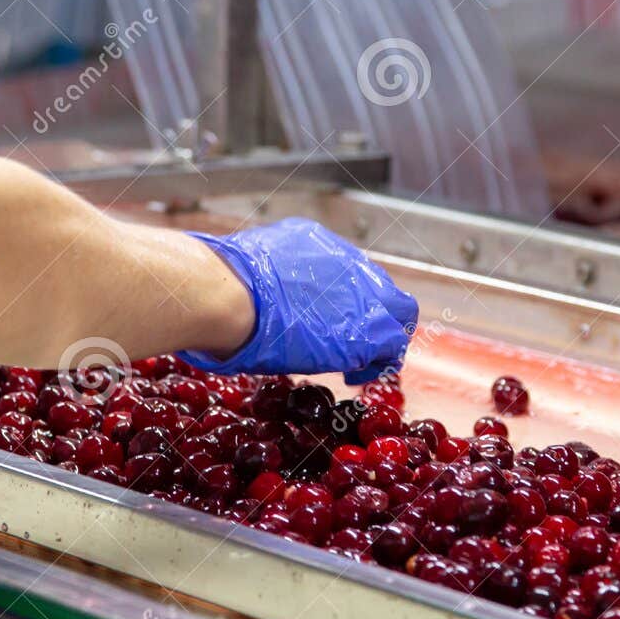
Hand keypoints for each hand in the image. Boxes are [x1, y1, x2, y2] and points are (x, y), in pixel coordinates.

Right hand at [178, 218, 418, 383]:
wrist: (228, 295)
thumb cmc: (222, 283)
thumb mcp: (249, 265)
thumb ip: (266, 277)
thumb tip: (248, 292)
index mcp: (318, 242)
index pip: (349, 272)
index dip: (345, 299)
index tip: (331, 318)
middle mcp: (347, 262)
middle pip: (380, 288)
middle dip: (372, 315)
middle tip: (355, 341)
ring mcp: (362, 294)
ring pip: (397, 314)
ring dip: (382, 338)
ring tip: (360, 363)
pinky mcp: (366, 329)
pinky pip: (391, 346)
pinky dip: (378, 362)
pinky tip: (355, 375)